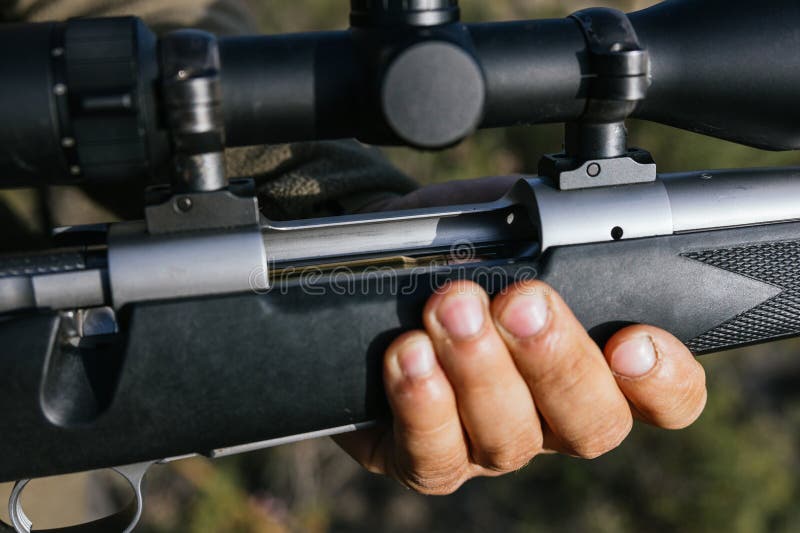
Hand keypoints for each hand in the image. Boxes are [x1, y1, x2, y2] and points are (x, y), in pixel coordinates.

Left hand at [334, 178, 706, 494]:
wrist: (377, 279)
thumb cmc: (453, 251)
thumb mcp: (501, 221)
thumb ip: (540, 223)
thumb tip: (557, 213)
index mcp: (592, 366)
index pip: (663, 397)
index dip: (664, 380)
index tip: (633, 339)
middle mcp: (550, 418)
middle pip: (590, 424)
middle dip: (557, 360)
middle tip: (521, 303)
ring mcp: (489, 447)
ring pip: (510, 440)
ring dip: (481, 370)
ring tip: (451, 310)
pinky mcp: (424, 460)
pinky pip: (434, 457)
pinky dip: (423, 406)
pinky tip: (410, 355)